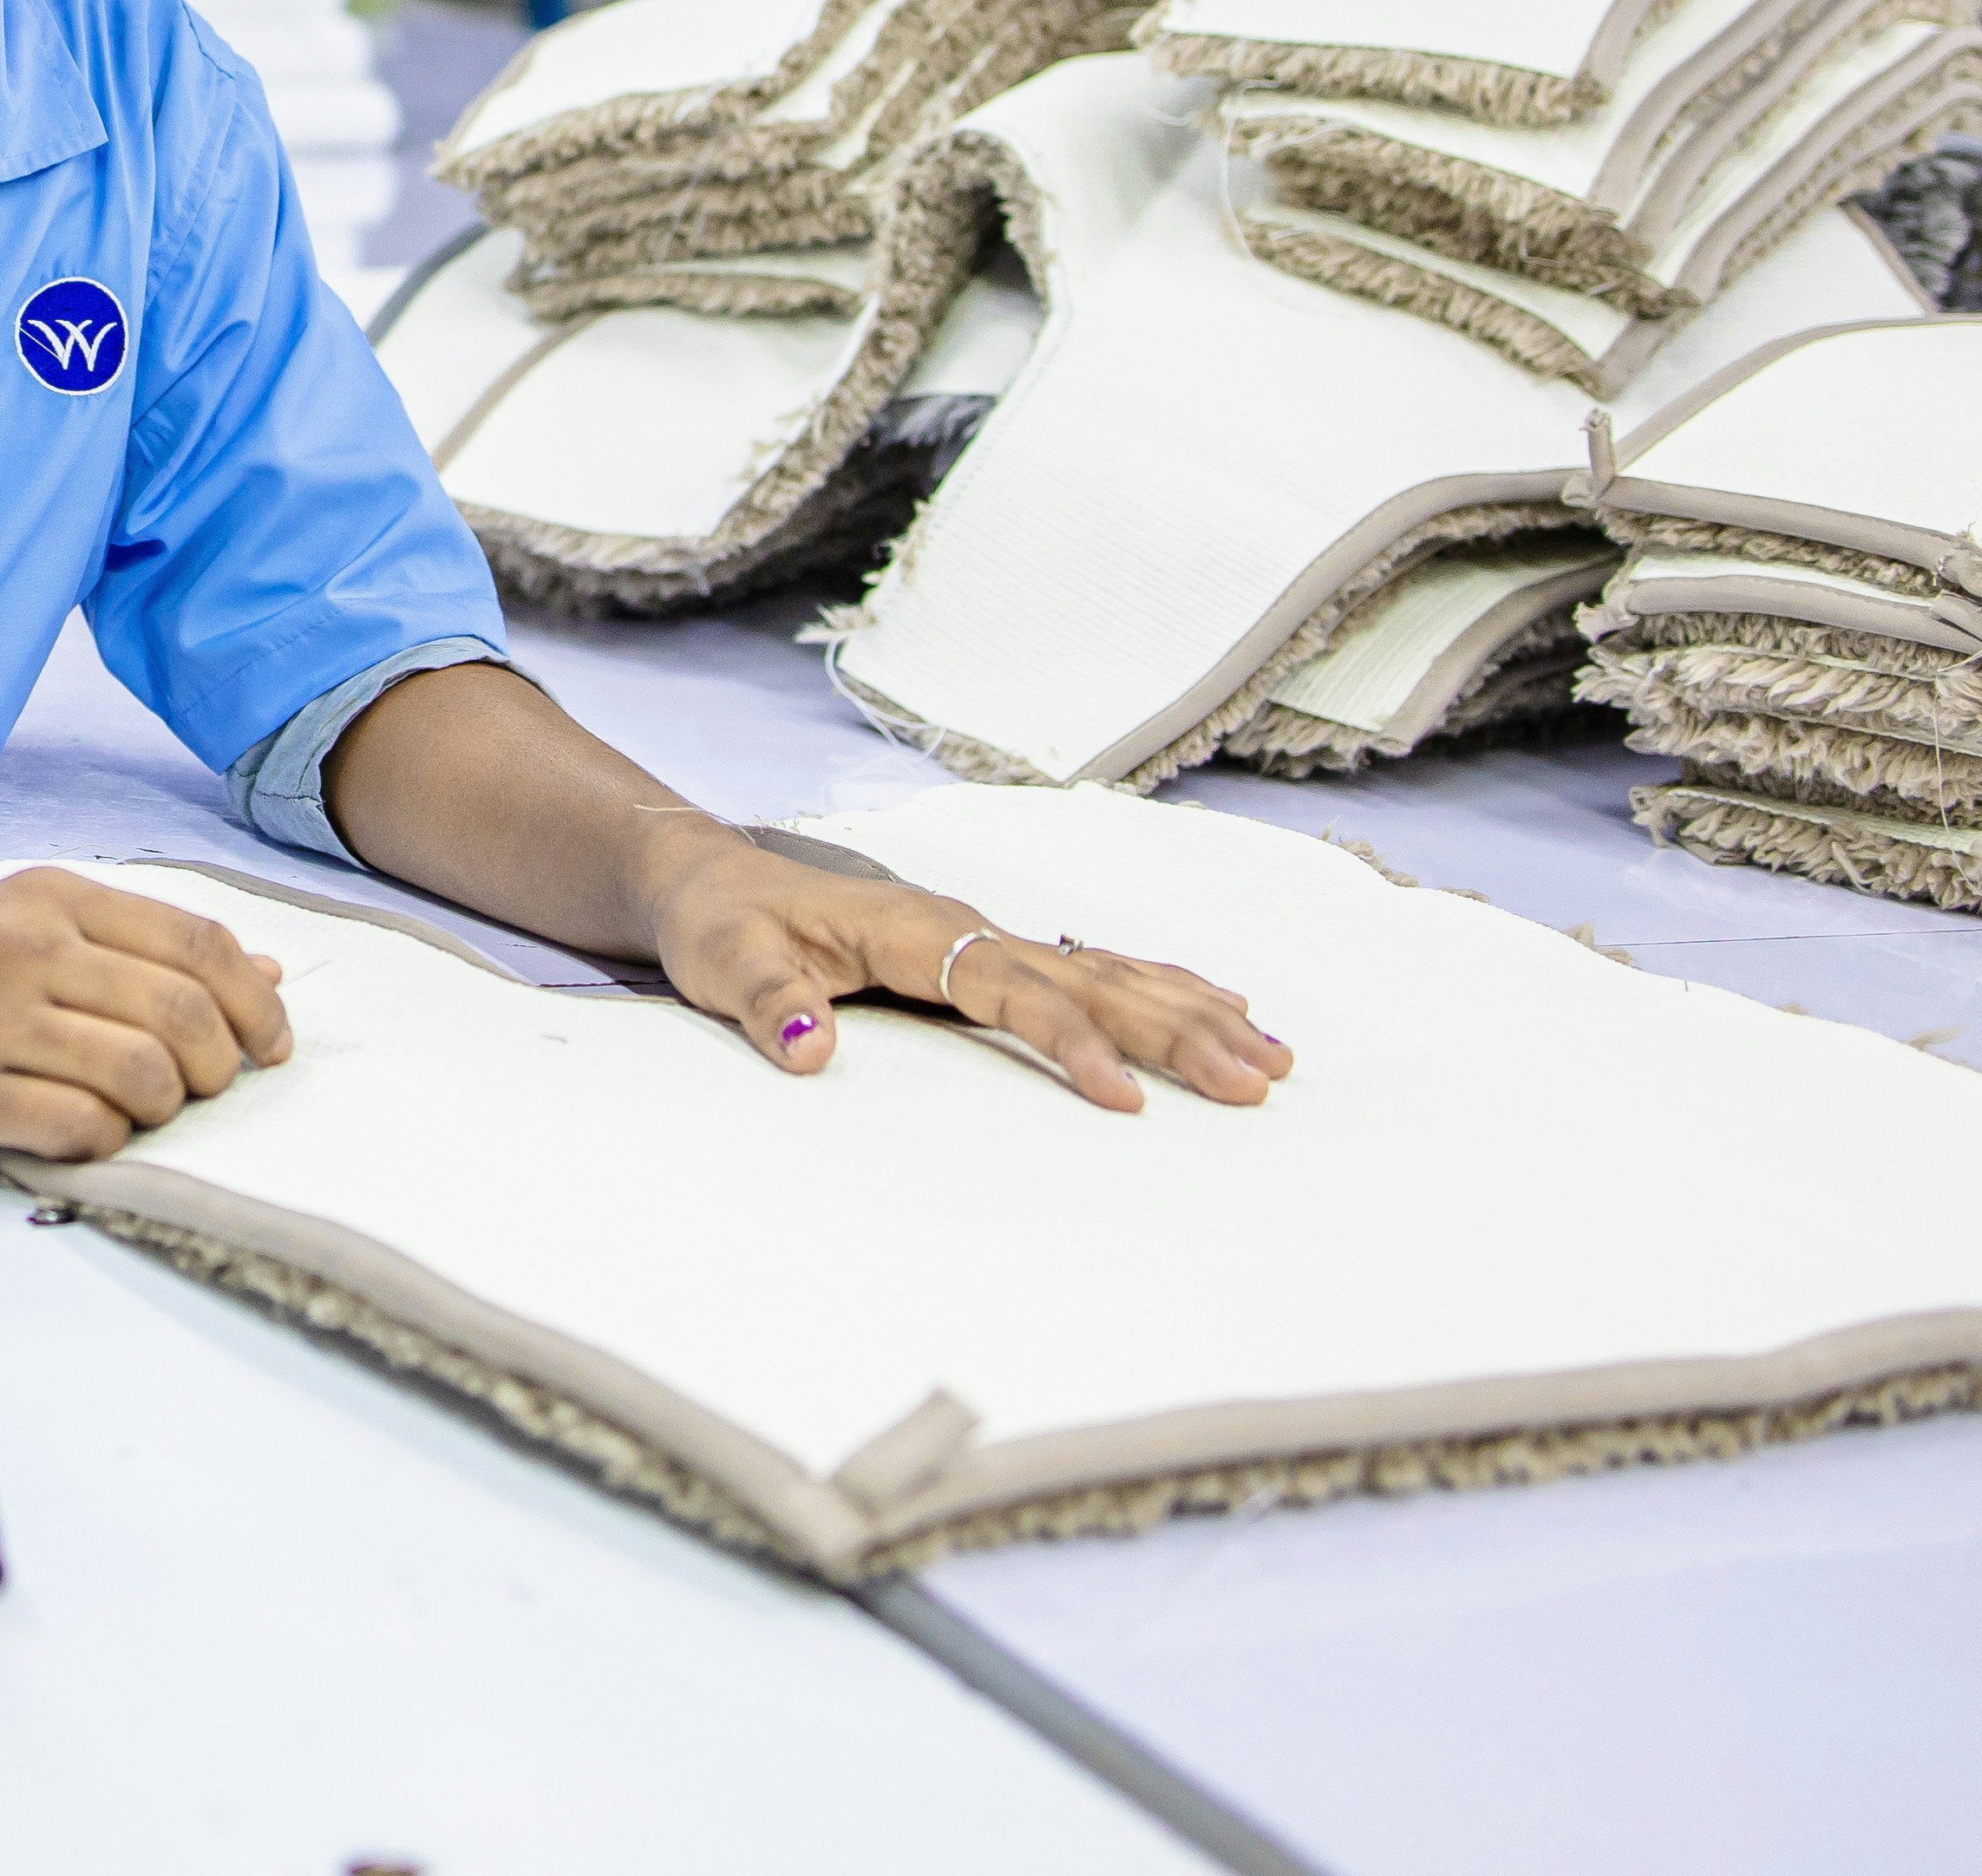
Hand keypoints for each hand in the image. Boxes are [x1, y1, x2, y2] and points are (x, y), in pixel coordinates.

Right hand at [0, 869, 294, 1162]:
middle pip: (184, 1012)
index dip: (255, 1003)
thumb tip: (263, 975)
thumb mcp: (27, 924)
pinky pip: (79, 1128)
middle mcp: (25, 947)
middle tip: (202, 1087)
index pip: (199, 943)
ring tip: (138, 1110)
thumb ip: (141, 945)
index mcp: (52, 897)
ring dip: (162, 1107)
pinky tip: (82, 1132)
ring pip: (142, 1073)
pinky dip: (103, 1141)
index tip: (268, 1044)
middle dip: (219, 1065)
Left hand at [630, 821, 1288, 1112]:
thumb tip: (811, 1046)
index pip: (1015, 990)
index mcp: (916, 930)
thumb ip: (768, 1003)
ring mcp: (984, 939)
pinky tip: (1216, 1008)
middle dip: (1178, 1030)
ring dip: (1190, 1011)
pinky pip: (1092, 970)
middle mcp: (967, 929)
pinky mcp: (988, 957)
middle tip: (1257, 1081)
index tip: (1127, 1100)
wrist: (710, 881)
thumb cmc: (723, 925)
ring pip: (1109, 972)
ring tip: (1270, 1056)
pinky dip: (1161, 988)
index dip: (1073, 1041)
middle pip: (1093, 979)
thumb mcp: (724, 962)